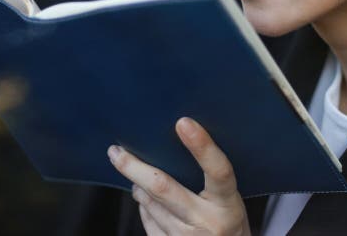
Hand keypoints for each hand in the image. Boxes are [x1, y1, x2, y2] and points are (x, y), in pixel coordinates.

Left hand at [107, 117, 251, 235]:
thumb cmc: (228, 223)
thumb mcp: (229, 200)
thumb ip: (210, 178)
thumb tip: (176, 144)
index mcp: (227, 204)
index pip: (219, 171)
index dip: (202, 146)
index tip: (184, 123)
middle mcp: (206, 222)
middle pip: (163, 188)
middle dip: (134, 168)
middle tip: (117, 151)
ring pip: (150, 204)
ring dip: (138, 186)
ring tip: (133, 170)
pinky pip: (148, 221)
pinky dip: (143, 206)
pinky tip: (145, 198)